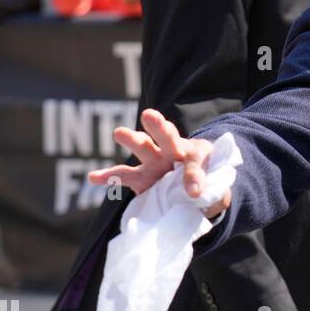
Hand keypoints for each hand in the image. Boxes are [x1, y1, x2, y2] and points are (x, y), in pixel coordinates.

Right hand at [87, 108, 228, 216]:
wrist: (195, 194)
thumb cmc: (207, 186)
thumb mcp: (216, 189)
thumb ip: (208, 190)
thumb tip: (194, 195)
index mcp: (196, 152)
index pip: (197, 158)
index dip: (195, 174)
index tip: (194, 192)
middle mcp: (173, 152)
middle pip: (167, 136)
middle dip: (159, 127)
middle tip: (150, 115)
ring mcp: (154, 163)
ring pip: (142, 147)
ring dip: (132, 139)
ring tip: (120, 133)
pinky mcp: (140, 178)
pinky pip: (123, 175)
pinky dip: (108, 176)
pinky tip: (93, 177)